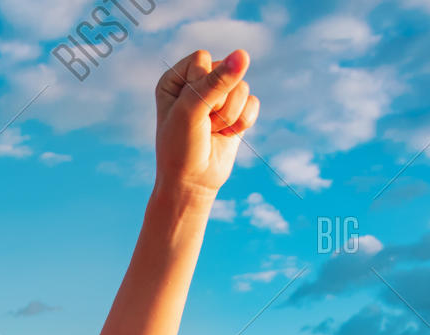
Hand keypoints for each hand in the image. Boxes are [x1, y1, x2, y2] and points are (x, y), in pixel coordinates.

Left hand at [154, 49, 260, 196]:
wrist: (192, 184)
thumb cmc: (181, 147)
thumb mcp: (192, 111)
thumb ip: (216, 81)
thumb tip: (244, 55)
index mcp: (176, 78)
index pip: (202, 59)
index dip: (201, 85)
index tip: (188, 110)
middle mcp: (197, 82)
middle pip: (226, 71)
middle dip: (217, 103)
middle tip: (201, 125)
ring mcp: (218, 97)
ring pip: (242, 88)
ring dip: (229, 116)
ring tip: (212, 131)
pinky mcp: (236, 111)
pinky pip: (253, 103)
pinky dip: (242, 123)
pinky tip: (226, 135)